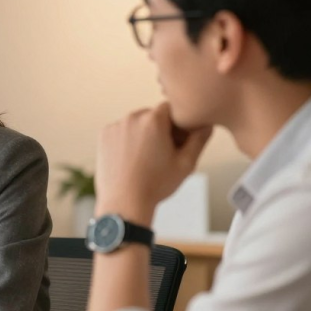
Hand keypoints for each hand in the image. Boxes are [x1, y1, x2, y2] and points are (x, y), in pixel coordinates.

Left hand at [95, 102, 212, 224]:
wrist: (124, 201)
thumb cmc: (156, 184)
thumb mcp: (186, 163)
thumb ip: (199, 139)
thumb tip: (207, 124)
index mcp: (153, 120)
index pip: (172, 108)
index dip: (178, 123)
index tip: (179, 141)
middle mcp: (132, 117)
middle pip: (153, 115)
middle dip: (160, 128)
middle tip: (163, 152)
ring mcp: (115, 126)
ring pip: (136, 123)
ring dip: (143, 133)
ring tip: (146, 158)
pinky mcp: (103, 135)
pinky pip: (121, 130)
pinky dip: (127, 139)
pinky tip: (131, 159)